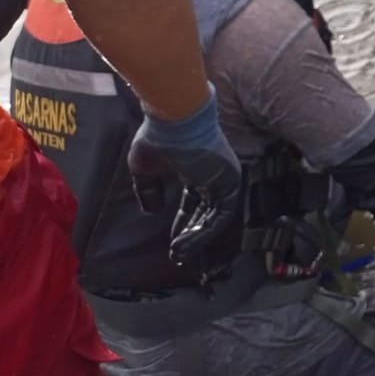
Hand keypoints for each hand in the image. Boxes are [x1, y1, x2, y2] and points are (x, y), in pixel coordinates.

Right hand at [127, 87, 243, 282]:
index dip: (184, 223)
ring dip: (198, 238)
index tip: (173, 242)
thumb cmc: (158, 138)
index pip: (194, 202)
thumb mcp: (145, 170)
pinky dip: (206, 231)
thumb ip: (148, 190)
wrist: (174, 120)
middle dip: (192, 236)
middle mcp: (213, 175)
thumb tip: (151, 211)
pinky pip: (222, 214)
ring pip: (215, 217)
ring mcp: (223, 178)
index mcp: (196, 169)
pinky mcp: (229, 182)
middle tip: (178, 255)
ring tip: (179, 255)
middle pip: (206, 212)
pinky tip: (187, 245)